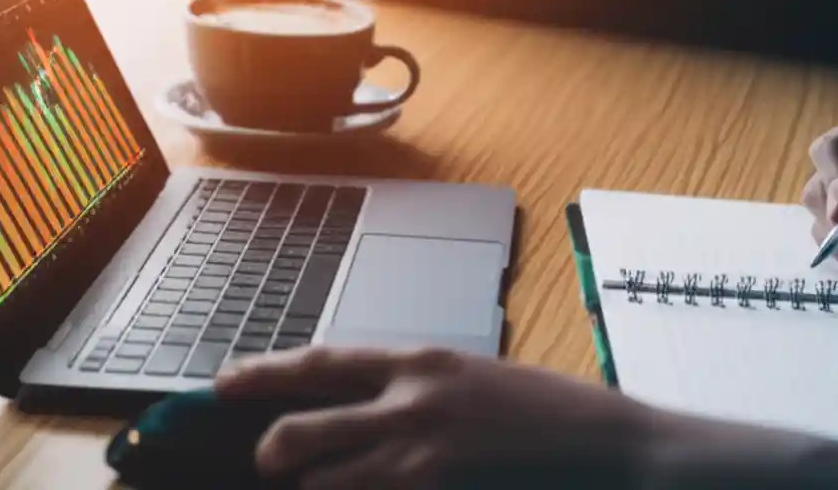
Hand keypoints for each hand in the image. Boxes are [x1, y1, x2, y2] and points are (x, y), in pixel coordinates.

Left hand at [215, 347, 817, 488]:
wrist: (613, 447)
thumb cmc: (551, 415)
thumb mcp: (479, 382)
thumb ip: (421, 392)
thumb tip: (374, 407)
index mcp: (421, 361)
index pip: (321, 362)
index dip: (264, 372)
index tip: (224, 383)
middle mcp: (409, 400)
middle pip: (300, 431)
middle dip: (273, 452)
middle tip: (269, 462)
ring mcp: (420, 453)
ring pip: (323, 484)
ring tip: (327, 489)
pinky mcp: (435, 489)